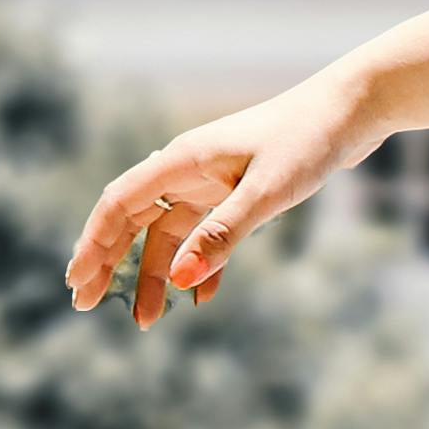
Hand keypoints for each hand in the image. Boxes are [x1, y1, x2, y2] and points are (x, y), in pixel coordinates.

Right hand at [64, 66, 374, 328]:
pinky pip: (207, 232)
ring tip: (147, 318)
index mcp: (181, 161)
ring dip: (156, 273)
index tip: (76, 282)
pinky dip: (201, 263)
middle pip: (134, 221)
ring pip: (170, 232)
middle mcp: (187, 169)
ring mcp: (212, 179)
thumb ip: (223, 235)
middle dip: (110, 264)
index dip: (93, 245)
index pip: (119, 205)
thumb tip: (179, 280)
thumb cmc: (308, 141)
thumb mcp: (267, 193)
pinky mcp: (238, 189)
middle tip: (86, 305)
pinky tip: (201, 296)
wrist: (352, 109)